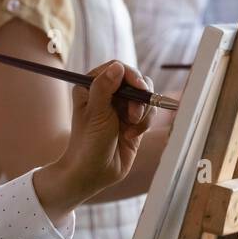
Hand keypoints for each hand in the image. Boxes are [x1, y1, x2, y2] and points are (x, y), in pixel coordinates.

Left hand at [34, 61, 152, 220]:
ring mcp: (122, 107)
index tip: (139, 87)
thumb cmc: (88, 142)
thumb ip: (104, 88)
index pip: (116, 68)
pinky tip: (131, 136)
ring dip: (143, 113)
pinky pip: (149, 113)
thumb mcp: (95, 113)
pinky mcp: (134, 121)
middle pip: (136, 81)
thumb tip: (117, 66)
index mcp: (92, 86)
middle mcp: (108, 94)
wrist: (94, 172)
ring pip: (146, 97)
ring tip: (131, 128)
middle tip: (133, 115)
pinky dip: (145, 124)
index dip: (131, 76)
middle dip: (139, 98)